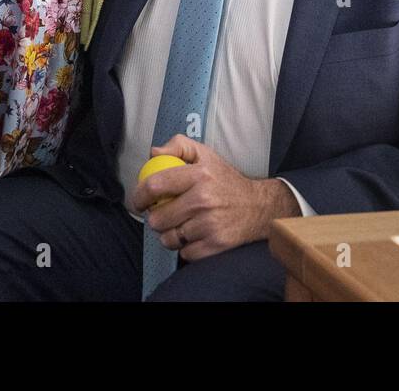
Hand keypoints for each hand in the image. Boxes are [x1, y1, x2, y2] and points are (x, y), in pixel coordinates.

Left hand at [129, 134, 299, 261]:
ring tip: (180, 225)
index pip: (155, 185)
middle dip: (155, 219)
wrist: (259, 207)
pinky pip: (185, 253)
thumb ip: (178, 146)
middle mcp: (203, 199)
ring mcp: (209, 224)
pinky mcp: (216, 245)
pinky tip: (195, 236)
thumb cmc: (226, 180)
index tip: (139, 201)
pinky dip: (186, 247)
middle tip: (162, 215)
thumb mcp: (206, 155)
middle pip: (158, 218)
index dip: (140, 195)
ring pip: (169, 238)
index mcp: (199, 174)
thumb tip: (153, 153)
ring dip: (170, 235)